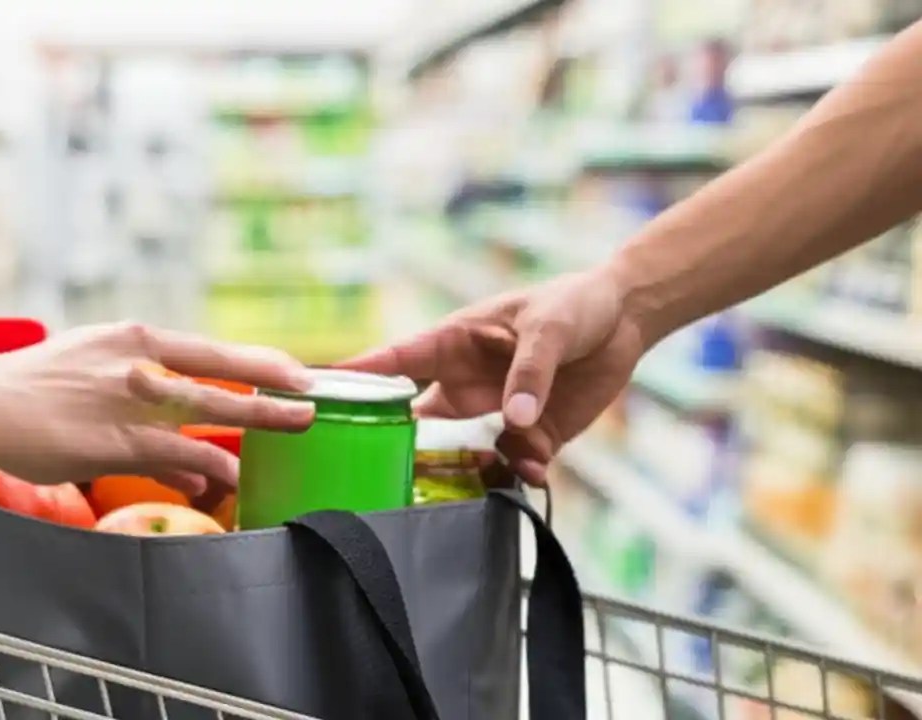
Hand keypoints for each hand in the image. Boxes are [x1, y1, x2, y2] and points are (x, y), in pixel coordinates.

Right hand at [0, 322, 314, 493]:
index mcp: (134, 338)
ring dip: (261, 424)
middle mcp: (140, 363)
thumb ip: (137, 395)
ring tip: (295, 430)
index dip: (259, 362)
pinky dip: (208, 469)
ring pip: (213, 414)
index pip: (211, 350)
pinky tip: (223, 482)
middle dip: (276, 388)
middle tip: (313, 398)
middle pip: (225, 374)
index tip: (294, 371)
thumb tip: (179, 436)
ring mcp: (131, 402)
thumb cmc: (32, 384)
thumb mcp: (90, 366)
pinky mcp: (116, 442)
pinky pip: (179, 457)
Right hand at [341, 270, 646, 484]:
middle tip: (387, 473)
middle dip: (400, 446)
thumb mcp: (549, 328)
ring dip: (464, 469)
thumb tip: (513, 421)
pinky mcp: (530, 433)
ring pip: (459, 452)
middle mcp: (465, 380)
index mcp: (454, 342)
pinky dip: (519, 473)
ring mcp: (494, 409)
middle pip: (414, 420)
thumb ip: (530, 372)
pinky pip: (512, 464)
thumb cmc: (575, 304)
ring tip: (480, 478)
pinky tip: (534, 471)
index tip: (317, 396)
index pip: (395, 361)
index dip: (357, 379)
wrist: (625, 320)